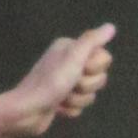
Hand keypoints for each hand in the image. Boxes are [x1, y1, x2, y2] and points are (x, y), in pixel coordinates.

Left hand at [0, 24, 116, 137]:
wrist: (27, 111)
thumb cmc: (51, 82)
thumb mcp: (74, 57)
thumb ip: (92, 40)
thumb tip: (111, 27)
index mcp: (71, 48)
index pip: (104, 57)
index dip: (95, 67)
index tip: (81, 69)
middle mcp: (68, 62)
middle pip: (99, 76)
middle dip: (86, 85)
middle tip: (70, 85)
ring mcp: (65, 82)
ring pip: (90, 94)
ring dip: (78, 99)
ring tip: (61, 98)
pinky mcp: (62, 100)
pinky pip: (80, 106)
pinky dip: (71, 109)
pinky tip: (58, 108)